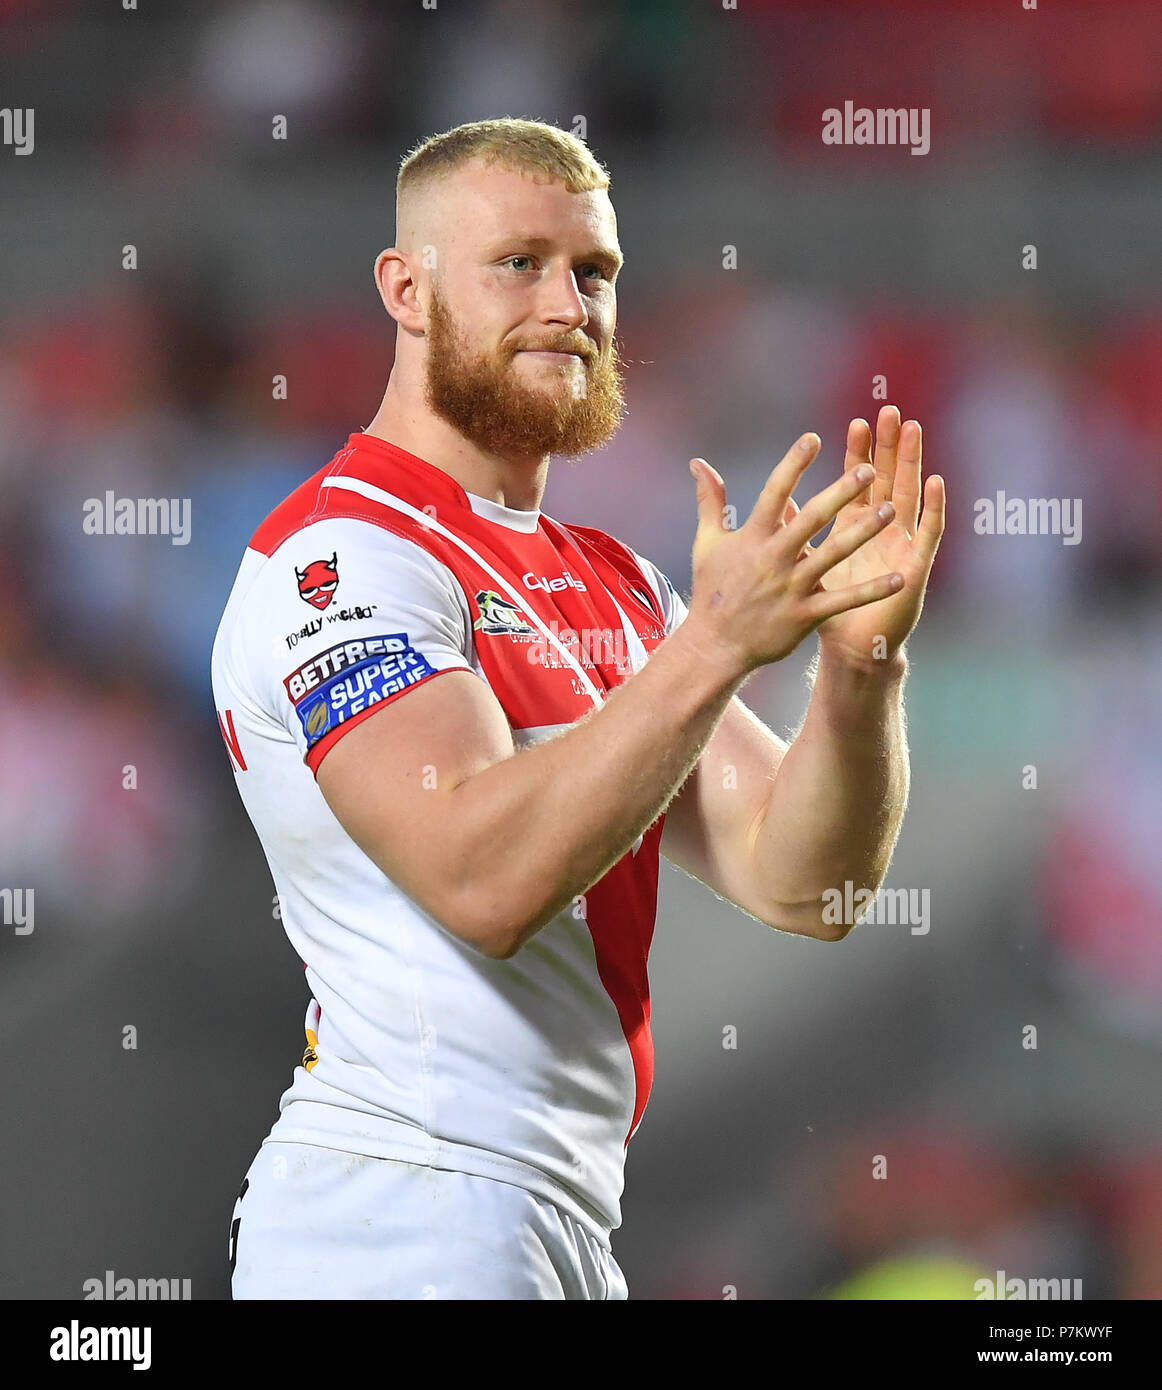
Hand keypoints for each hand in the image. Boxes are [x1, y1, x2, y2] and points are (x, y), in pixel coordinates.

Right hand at [685, 426, 915, 676]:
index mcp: (752, 537)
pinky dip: (871, 591)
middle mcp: (773, 559)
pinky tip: (899, 578)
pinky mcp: (804, 616)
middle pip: (811, 519)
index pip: (775, 493)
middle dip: (840, 492)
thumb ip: (710, 501)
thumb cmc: (712, 591)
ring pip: (833, 554)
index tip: (813, 439)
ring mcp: (791, 588)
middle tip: (868, 468)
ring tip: (891, 510)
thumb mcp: (707, 543)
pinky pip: (843, 600)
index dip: (793, 465)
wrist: (715, 645)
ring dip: (864, 532)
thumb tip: (699, 463)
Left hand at [800, 406, 944, 667]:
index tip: (856, 423)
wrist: (850, 650)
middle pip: (887, 479)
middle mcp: (881, 532)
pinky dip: (934, 507)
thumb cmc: (826, 609)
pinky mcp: (914, 567)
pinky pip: (927, 534)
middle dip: (888, 446)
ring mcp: (900, 546)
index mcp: (853, 528)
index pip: (858, 482)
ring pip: (909, 496)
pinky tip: (937, 482)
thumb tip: (778, 502)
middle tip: (889, 412)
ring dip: (912, 464)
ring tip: (913, 431)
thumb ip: (792, 532)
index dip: (859, 454)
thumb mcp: (804, 565)